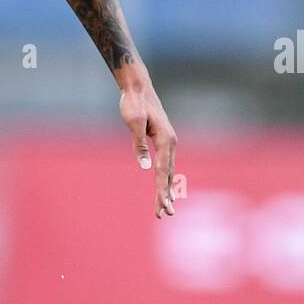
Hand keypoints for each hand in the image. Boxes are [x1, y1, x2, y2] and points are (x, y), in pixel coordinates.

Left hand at [119, 82, 177, 217]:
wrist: (137, 88)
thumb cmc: (133, 104)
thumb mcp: (133, 123)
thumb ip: (139, 145)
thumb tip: (145, 167)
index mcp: (165, 140)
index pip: (163, 172)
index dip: (162, 191)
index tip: (163, 206)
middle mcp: (170, 143)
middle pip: (168, 175)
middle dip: (165, 196)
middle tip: (164, 215)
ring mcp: (168, 143)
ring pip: (168, 172)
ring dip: (166, 191)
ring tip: (164, 209)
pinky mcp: (163, 142)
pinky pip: (166, 165)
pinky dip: (165, 180)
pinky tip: (165, 191)